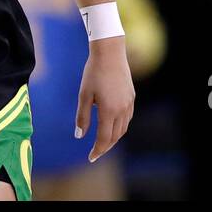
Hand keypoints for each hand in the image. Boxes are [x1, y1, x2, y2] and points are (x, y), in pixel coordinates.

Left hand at [74, 36, 134, 162]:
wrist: (110, 53)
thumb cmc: (93, 73)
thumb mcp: (84, 95)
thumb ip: (82, 117)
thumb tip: (80, 136)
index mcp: (108, 111)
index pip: (104, 138)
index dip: (97, 150)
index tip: (91, 158)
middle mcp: (122, 110)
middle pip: (115, 136)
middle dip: (105, 147)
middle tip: (95, 153)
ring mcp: (129, 103)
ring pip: (123, 128)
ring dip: (113, 138)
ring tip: (103, 142)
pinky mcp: (131, 97)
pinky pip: (127, 118)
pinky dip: (120, 127)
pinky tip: (112, 125)